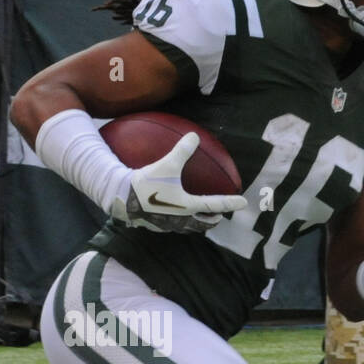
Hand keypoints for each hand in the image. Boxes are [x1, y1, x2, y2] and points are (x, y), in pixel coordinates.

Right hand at [113, 132, 246, 233]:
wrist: (120, 198)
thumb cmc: (146, 182)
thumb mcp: (167, 164)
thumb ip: (182, 150)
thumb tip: (194, 136)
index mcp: (187, 206)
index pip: (214, 205)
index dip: (230, 203)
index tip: (243, 203)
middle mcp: (179, 219)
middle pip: (201, 223)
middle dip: (211, 220)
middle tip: (218, 217)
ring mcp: (166, 225)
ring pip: (186, 228)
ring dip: (196, 224)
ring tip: (198, 218)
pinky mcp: (153, 225)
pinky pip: (171, 226)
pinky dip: (178, 222)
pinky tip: (172, 215)